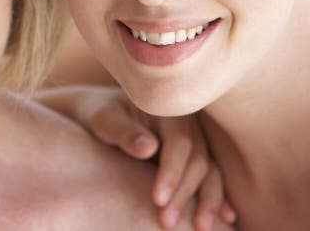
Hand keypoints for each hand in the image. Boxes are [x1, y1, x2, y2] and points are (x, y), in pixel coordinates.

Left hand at [37, 85, 236, 229]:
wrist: (103, 113)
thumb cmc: (101, 115)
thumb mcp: (105, 119)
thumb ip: (124, 131)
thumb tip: (149, 148)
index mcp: (168, 110)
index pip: (180, 143)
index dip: (173, 172)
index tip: (158, 200)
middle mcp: (188, 124)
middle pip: (198, 160)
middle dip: (185, 194)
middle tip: (167, 223)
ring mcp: (196, 139)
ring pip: (210, 171)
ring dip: (207, 201)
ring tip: (201, 228)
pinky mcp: (195, 155)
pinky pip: (212, 176)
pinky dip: (219, 196)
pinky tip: (228, 217)